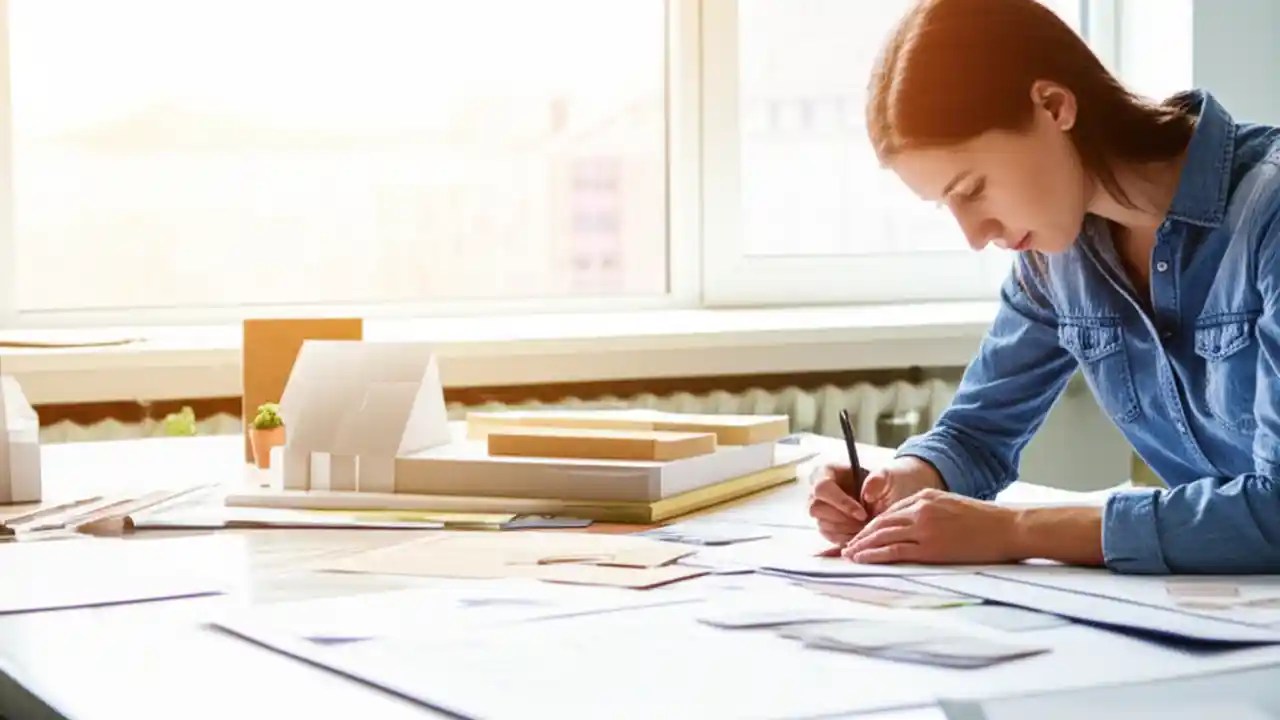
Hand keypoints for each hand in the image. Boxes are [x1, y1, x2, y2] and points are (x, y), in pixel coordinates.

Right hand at [807, 456, 944, 547]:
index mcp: (826, 471)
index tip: (862, 514)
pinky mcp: (824, 524)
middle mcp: (817, 491)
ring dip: (846, 530)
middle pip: (816, 509)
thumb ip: (877, 480)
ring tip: (865, 528)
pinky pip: (828, 536)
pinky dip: (845, 538)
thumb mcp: (885, 475)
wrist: (887, 494)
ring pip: (823, 524)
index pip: (822, 488)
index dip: (840, 503)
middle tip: (865, 524)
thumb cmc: (883, 481)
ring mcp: (819, 508)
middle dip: (843, 520)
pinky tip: (860, 534)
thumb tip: (867, 494)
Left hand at [841, 488, 1018, 564]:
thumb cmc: (984, 521)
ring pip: (882, 535)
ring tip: (848, 554)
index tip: (860, 535)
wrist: (1007, 528)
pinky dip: (875, 554)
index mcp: (924, 497)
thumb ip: (928, 512)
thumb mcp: (951, 506)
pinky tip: (863, 559)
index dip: (871, 525)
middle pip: (880, 522)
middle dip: (861, 535)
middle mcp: (920, 509)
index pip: (888, 512)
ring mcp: (924, 527)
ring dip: (862, 545)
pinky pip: (894, 551)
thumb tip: (910, 526)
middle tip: (846, 546)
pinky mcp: (930, 547)